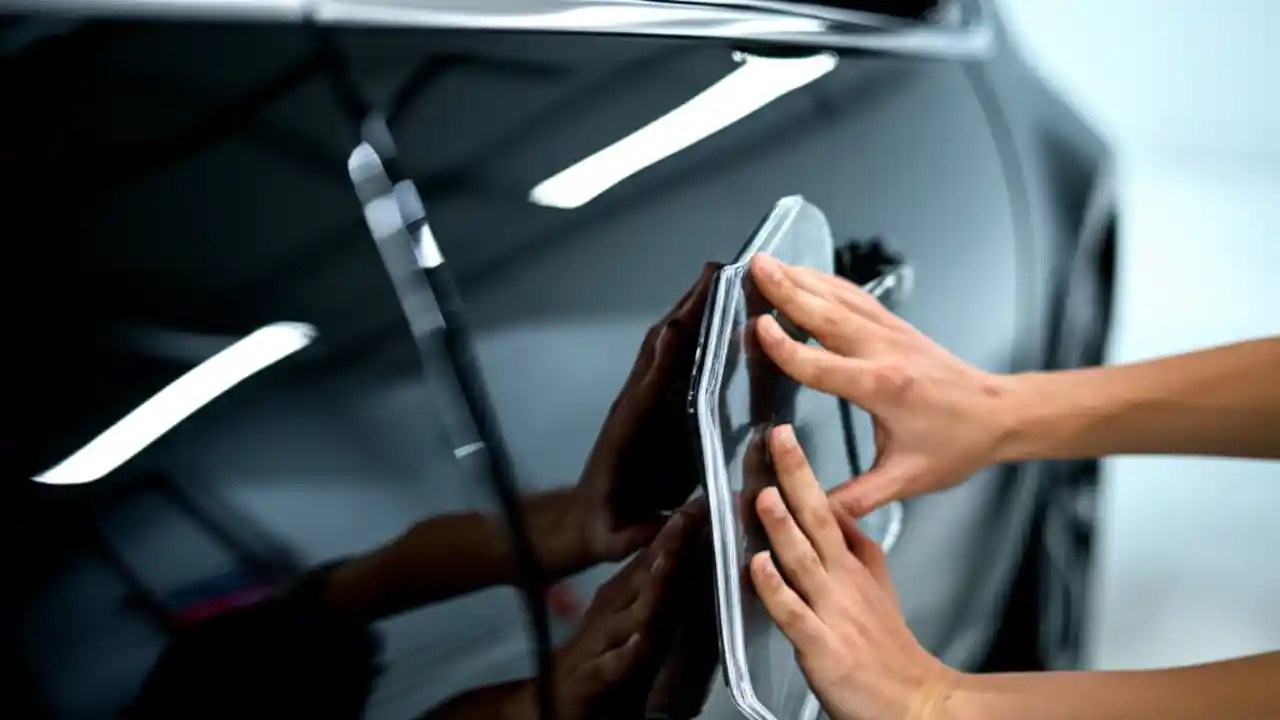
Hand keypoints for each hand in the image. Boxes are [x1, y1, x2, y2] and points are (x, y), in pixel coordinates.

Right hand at [551, 508, 701, 719]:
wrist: (558, 698)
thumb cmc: (607, 654)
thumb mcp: (637, 615)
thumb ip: (658, 583)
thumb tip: (689, 548)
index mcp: (625, 597)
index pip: (655, 558)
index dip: (679, 531)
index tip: (704, 501)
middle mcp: (614, 613)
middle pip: (642, 576)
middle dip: (666, 546)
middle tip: (686, 516)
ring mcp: (601, 643)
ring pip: (628, 614)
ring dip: (649, 589)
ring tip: (667, 564)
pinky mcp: (591, 678)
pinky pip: (610, 665)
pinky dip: (624, 654)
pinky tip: (639, 642)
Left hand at [570, 263, 718, 563]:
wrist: (583, 520)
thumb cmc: (601, 532)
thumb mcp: (617, 540)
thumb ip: (643, 534)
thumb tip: (688, 520)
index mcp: (625, 439)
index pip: (642, 396)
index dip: (660, 365)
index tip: (676, 328)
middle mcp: (635, 408)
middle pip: (659, 351)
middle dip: (686, 311)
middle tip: (718, 272)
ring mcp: (646, 401)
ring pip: (668, 346)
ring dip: (692, 308)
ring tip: (725, 275)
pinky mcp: (658, 404)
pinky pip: (679, 360)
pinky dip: (699, 330)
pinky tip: (727, 312)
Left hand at [749, 425, 958, 719]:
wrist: (919, 703)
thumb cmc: (890, 650)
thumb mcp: (878, 588)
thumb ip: (858, 551)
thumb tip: (839, 512)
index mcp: (855, 566)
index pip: (828, 509)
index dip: (805, 473)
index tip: (785, 435)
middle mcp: (843, 582)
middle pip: (818, 520)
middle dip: (796, 477)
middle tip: (778, 438)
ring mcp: (833, 612)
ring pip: (804, 560)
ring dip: (783, 525)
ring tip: (765, 493)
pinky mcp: (823, 646)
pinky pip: (794, 613)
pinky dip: (775, 589)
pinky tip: (758, 566)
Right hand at [750, 254, 1011, 513]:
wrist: (999, 414)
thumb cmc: (956, 446)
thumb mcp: (907, 479)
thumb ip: (859, 497)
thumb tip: (816, 513)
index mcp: (883, 388)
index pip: (824, 366)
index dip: (788, 349)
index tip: (759, 328)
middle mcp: (884, 352)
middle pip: (827, 315)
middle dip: (788, 290)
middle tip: (756, 267)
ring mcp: (891, 333)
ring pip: (840, 298)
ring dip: (803, 278)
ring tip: (769, 262)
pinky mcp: (895, 327)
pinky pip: (855, 297)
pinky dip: (827, 281)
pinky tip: (806, 274)